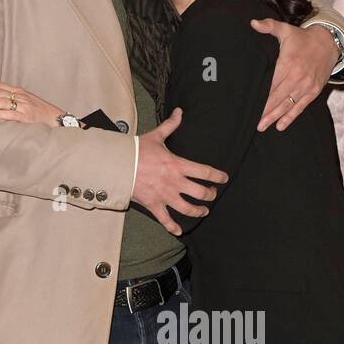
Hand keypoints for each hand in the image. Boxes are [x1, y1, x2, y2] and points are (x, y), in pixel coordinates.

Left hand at [0, 79, 62, 125]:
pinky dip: (0, 113)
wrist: (57, 119)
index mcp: (17, 90)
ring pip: (1, 101)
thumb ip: (8, 101)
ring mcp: (24, 105)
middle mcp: (20, 95)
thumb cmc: (38, 113)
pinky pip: (12, 114)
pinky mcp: (28, 117)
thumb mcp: (23, 102)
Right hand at [132, 107, 228, 236]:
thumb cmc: (136, 150)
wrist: (118, 165)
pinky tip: (179, 231)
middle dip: (210, 195)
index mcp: (178, 165)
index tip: (224, 178)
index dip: (218, 176)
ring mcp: (165, 195)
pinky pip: (166, 220)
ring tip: (203, 211)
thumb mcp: (156, 136)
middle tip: (212, 195)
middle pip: (201, 193)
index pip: (205, 172)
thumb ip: (171, 125)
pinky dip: (173, 227)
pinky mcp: (154, 205)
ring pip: (188, 209)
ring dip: (198, 211)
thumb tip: (179, 111)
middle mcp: (175, 182)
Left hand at [251, 21, 338, 130]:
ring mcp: (306, 86)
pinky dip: (290, 117)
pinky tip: (281, 126)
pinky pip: (300, 106)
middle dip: (265, 111)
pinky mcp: (313, 91)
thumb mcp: (286, 30)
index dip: (261, 97)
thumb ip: (269, 26)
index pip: (271, 84)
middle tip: (254, 122)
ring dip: (274, 117)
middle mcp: (297, 77)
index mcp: (288, 63)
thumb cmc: (303, 38)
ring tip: (262, 127)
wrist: (329, 43)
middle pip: (277, 98)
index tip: (250, 106)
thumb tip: (253, 23)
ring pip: (287, 104)